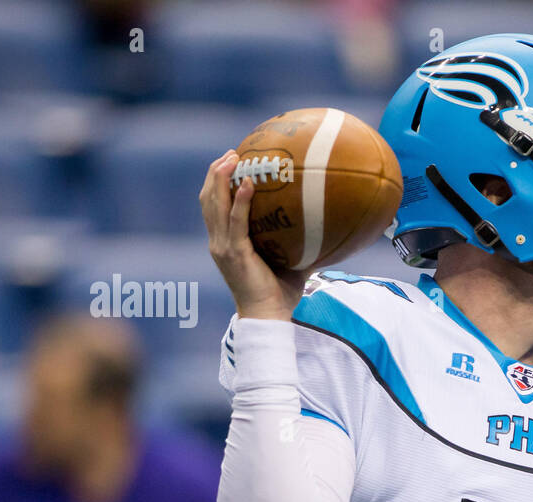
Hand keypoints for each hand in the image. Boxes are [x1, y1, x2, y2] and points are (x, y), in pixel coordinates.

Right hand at [200, 149, 305, 319]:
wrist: (269, 317)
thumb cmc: (280, 293)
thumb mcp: (289, 260)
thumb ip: (297, 241)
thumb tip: (325, 224)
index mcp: (226, 242)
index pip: (213, 207)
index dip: (217, 183)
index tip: (231, 162)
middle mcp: (219, 242)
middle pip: (208, 199)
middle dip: (216, 172)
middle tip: (231, 153)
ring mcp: (223, 247)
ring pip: (213, 205)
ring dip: (221, 178)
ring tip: (233, 158)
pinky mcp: (233, 253)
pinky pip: (235, 222)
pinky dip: (239, 201)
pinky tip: (247, 183)